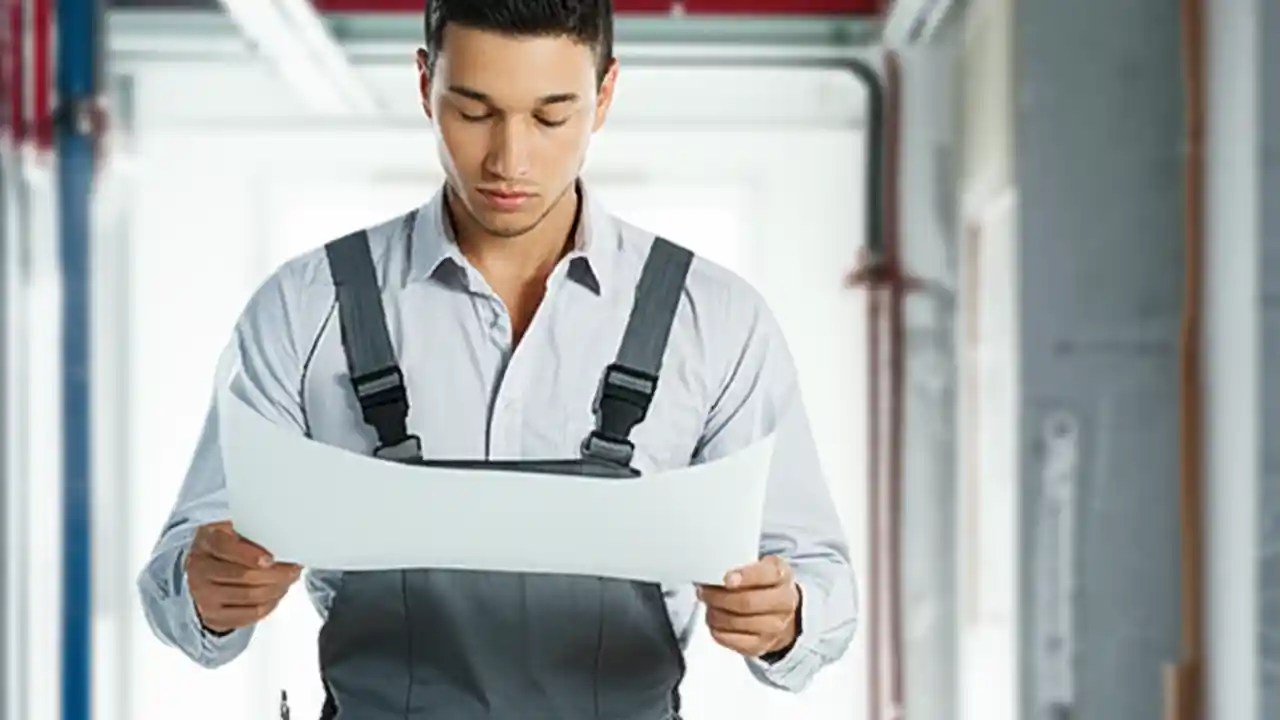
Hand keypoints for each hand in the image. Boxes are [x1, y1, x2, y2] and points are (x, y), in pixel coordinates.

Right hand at [185, 521, 301, 633]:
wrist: (202, 575)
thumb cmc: (226, 549)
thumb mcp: (232, 532)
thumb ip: (251, 533)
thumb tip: (285, 541)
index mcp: (206, 542)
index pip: (225, 547)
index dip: (249, 554)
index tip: (270, 559)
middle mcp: (199, 570)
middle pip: (242, 575)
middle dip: (276, 574)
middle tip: (294, 569)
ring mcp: (203, 596)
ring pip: (249, 595)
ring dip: (277, 588)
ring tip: (290, 580)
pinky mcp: (213, 617)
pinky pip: (249, 614)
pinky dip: (269, 604)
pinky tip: (277, 594)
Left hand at [697, 555, 800, 658]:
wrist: (781, 612)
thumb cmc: (765, 584)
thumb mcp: (760, 565)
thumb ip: (741, 564)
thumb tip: (714, 570)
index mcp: (782, 577)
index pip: (765, 575)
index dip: (745, 577)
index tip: (726, 578)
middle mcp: (783, 604)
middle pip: (747, 602)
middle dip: (719, 596)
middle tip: (705, 591)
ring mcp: (773, 628)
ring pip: (736, 622)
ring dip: (715, 612)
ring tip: (708, 604)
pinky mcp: (759, 646)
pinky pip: (730, 639)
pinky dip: (716, 628)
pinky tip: (714, 619)